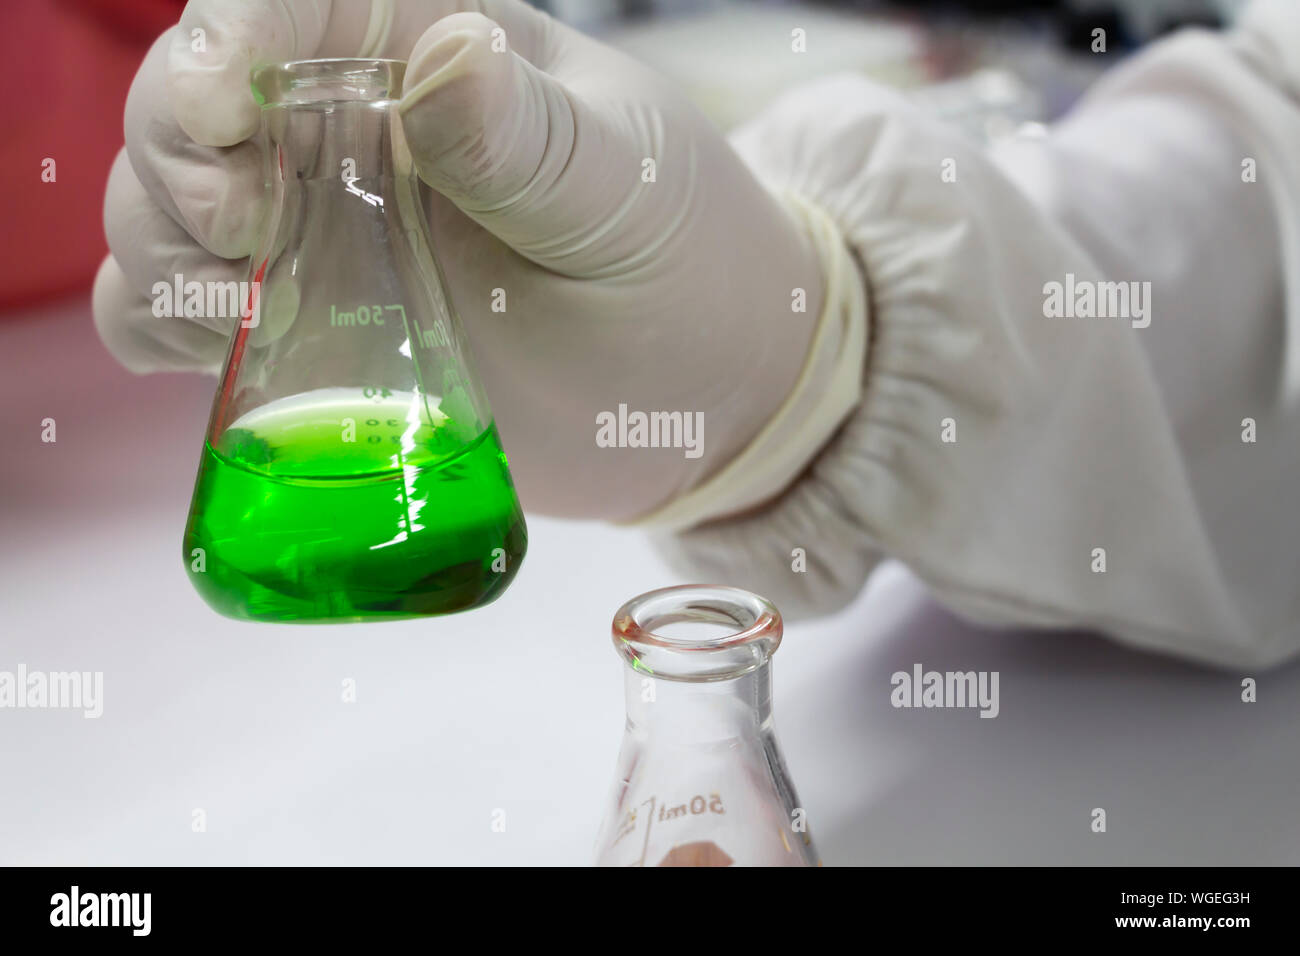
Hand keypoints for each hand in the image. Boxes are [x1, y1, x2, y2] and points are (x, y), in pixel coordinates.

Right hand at [95, 0, 823, 518]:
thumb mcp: (630, 196)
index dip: (230, 32)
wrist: (703, 390)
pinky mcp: (311, 333)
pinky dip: (160, 324)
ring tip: (234, 300)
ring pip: (165, 207)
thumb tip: (445, 56)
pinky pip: (180, 315)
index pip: (300, 4)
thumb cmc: (685, 267)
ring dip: (158, 241)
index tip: (220, 100)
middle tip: (242, 223)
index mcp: (439, 55)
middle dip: (176, 149)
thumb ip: (536, 140)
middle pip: (192, 102)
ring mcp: (325, 238)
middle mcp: (358, 137)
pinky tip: (213, 348)